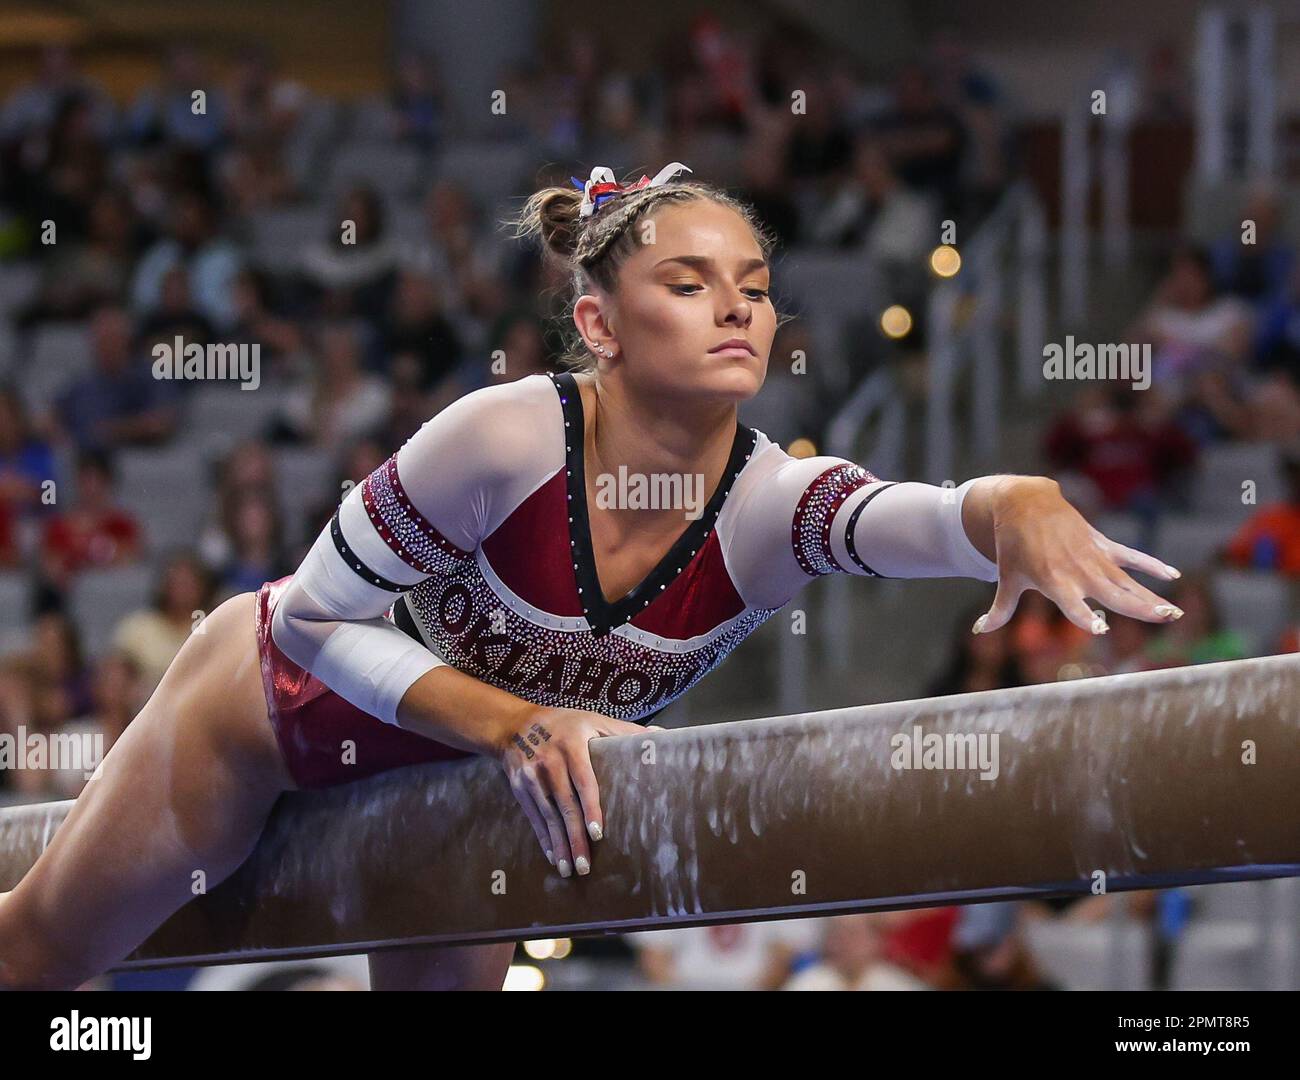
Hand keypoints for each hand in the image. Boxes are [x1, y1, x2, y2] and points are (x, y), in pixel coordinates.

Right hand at [494, 706, 650, 877]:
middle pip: (565, 805)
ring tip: (570, 869)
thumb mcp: (593, 720)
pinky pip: (534, 817)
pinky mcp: (519, 788)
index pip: (583, 781)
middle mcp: (549, 761)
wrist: (513, 724)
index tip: (598, 833)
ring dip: (559, 845)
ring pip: (548, 816)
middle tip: (585, 865)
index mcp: (571, 745)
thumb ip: (625, 731)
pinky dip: (543, 839)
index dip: (591, 808)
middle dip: (574, 837)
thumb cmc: (563, 723)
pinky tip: (553, 857)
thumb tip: (660, 738)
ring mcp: (531, 776)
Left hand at [972, 477, 1181, 635]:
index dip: (1085, 616)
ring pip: (1127, 580)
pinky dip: (1151, 564)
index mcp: (1054, 582)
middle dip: (1139, 607)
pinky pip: (1130, 556)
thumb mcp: (1006, 578)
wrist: (1024, 503)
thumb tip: (980, 630)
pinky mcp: (1102, 544)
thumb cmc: (1013, 546)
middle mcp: (1078, 571)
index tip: (1100, 628)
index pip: (1072, 605)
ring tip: (1173, 612)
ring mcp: (1093, 557)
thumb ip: (1000, 609)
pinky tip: (1173, 575)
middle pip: (1113, 593)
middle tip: (1164, 619)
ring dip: (1151, 595)